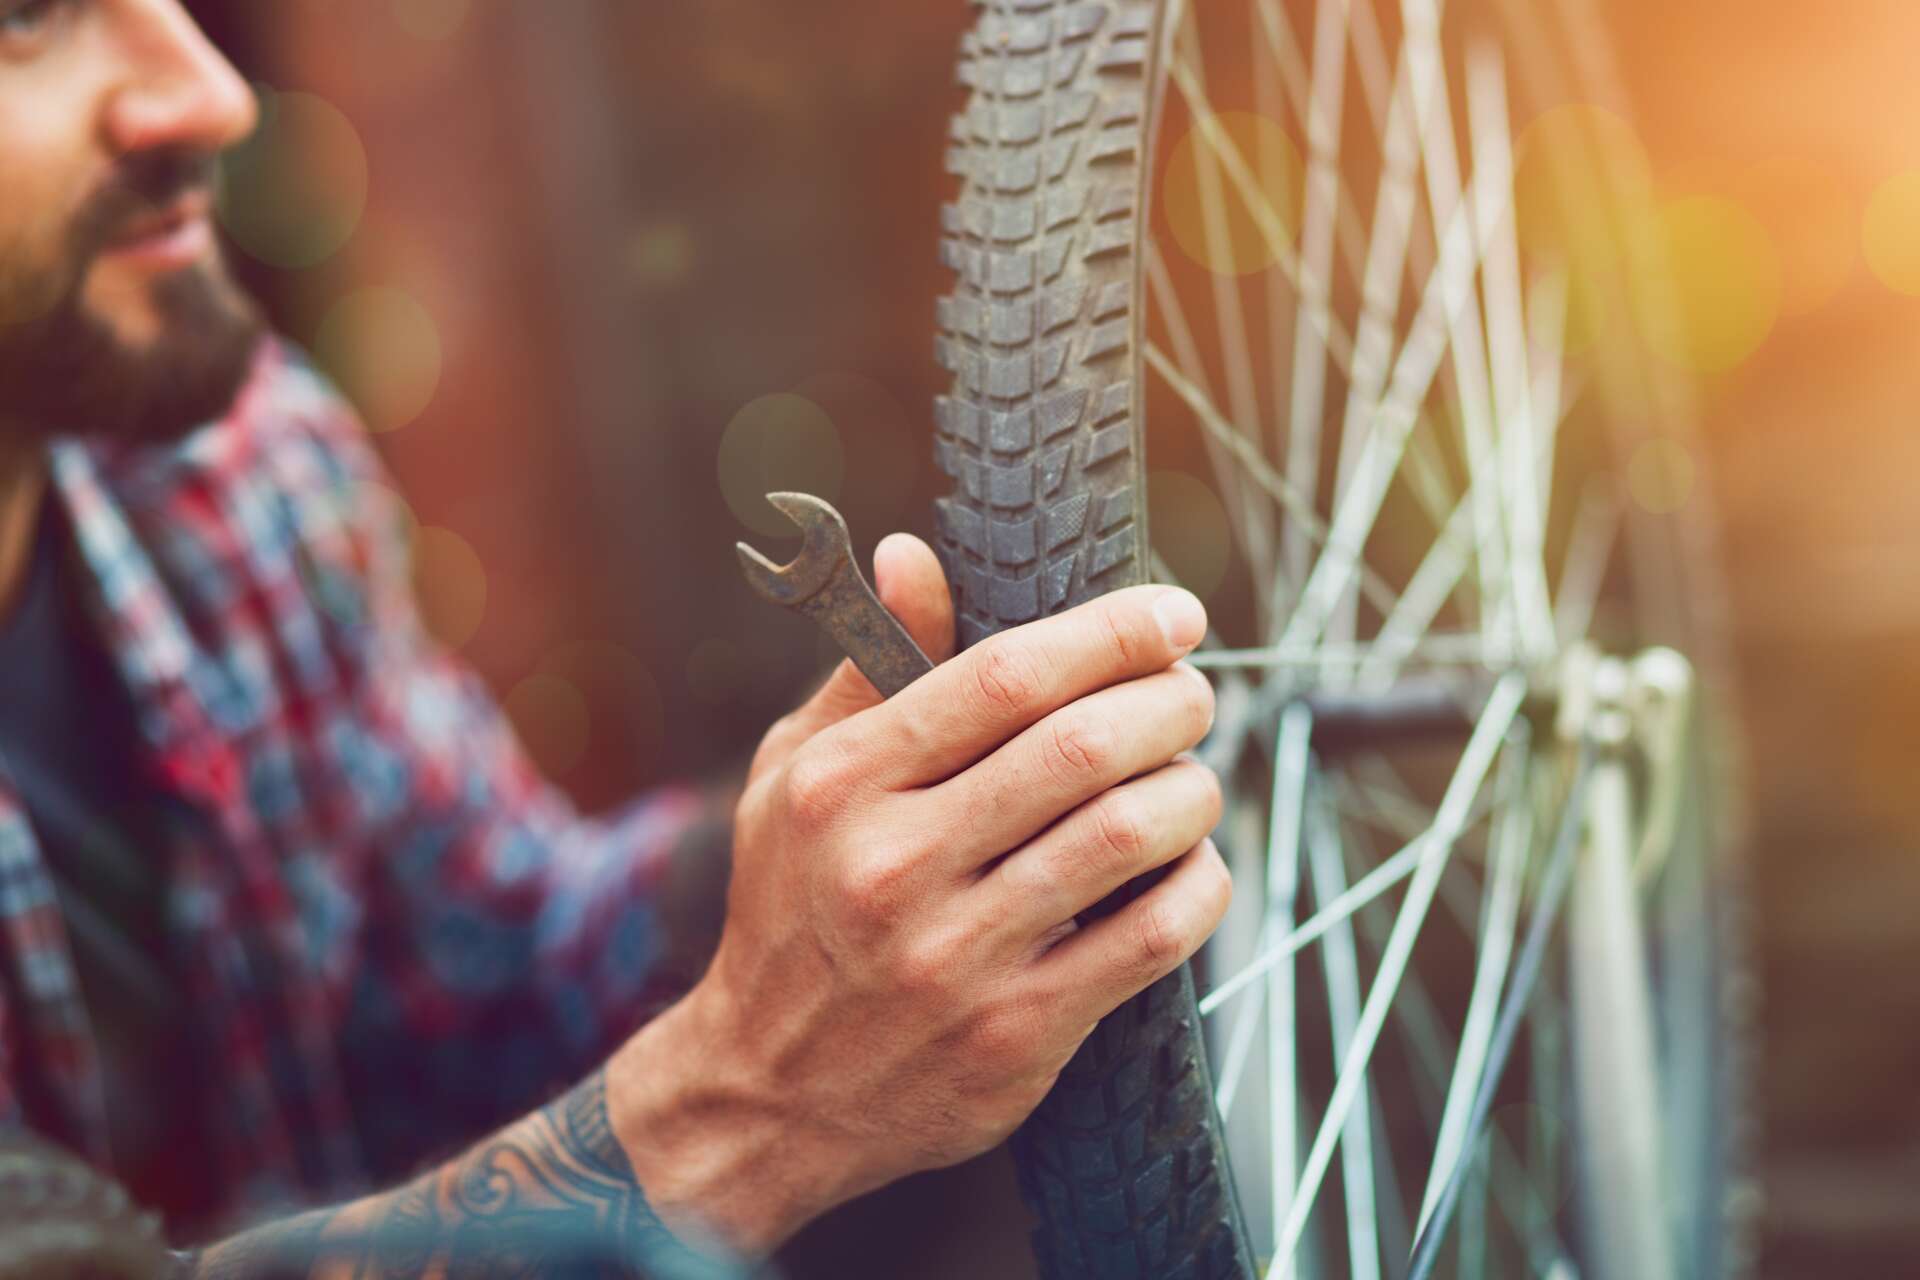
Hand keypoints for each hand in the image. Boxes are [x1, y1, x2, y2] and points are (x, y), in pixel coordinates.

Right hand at [609, 534, 1230, 1252]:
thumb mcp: (796, 774)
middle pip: (1081, 748)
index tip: (1174, 615)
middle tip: (1195, 694)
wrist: (769, 1091)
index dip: (1112, 633)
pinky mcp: (1013, 1035)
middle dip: (1170, 703)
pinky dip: (1198, 887)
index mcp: (843, 784)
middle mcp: (893, 865)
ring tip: (1193, 776)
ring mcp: (955, 957)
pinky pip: (1149, 938)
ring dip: (1191, 790)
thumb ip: (868, 666)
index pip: (1006, 677)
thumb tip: (912, 553)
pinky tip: (1193, 865)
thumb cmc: (793, 907)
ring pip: (1127, 836)